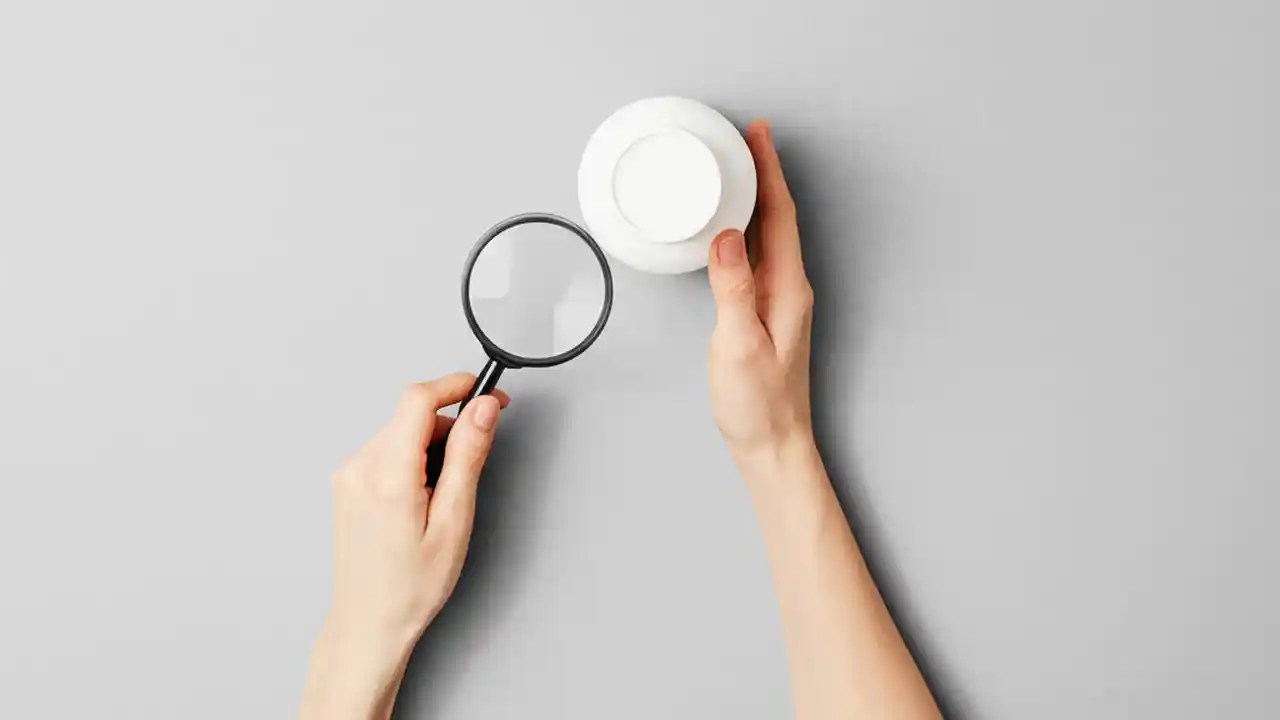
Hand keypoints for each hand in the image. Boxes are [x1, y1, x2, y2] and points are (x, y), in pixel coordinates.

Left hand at [299, 374, 507, 719]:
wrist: (369, 621)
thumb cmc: (412, 585)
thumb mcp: (454, 522)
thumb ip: (467, 457)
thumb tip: (482, 409)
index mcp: (387, 476)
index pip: (417, 400)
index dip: (456, 387)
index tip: (485, 393)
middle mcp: (359, 468)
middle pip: (412, 415)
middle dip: (450, 425)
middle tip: (477, 456)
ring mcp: (349, 475)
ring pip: (401, 432)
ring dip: (431, 445)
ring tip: (444, 495)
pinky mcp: (347, 483)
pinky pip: (387, 451)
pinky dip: (413, 459)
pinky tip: (423, 498)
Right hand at [707, 121, 814, 458]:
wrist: (772, 446)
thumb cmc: (758, 405)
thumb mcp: (738, 344)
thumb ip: (732, 289)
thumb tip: (725, 235)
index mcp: (786, 289)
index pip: (778, 215)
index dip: (768, 171)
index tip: (757, 135)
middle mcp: (788, 289)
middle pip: (776, 216)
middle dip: (762, 173)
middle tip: (744, 138)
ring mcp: (778, 301)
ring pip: (768, 235)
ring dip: (755, 198)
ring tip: (737, 169)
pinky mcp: (765, 314)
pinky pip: (757, 256)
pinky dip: (745, 230)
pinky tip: (730, 228)